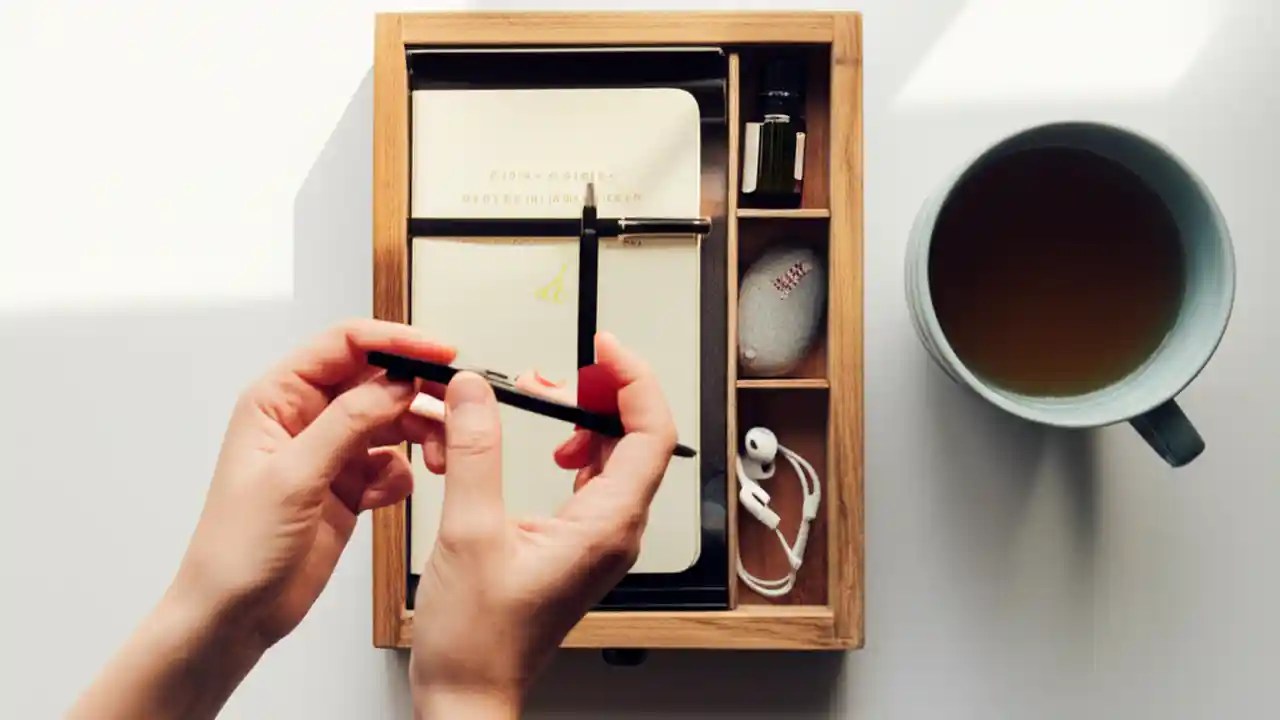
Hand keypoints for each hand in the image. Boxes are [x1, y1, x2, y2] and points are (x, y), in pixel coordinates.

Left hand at [68, 319, 454, 719]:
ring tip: (436, 459)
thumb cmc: (236, 549)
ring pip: (391, 421)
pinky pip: (391, 464)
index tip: (439, 353)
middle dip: (416, 392)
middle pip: (376, 379)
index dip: (395, 341)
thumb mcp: (293, 477)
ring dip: (419, 435)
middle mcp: (304, 418)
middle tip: (453, 408)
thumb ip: (347, 423)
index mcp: (277, 399)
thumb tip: (396, 383)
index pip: (345, 344)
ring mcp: (328, 452)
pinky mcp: (346, 485)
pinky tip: (384, 498)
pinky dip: (400, 476)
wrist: (233, 615)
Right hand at [410, 332, 677, 716]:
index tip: (604, 348)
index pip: (653, 434)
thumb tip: (476, 392)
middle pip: (636, 438)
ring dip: (582, 420)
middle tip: (549, 378)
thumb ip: (475, 451)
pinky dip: (573, 449)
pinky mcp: (580, 544)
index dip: (634, 380)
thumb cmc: (478, 639)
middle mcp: (615, 531)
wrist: (470, 691)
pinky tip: (546, 447)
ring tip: (539, 403)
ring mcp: (600, 539)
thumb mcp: (469, 531)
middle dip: (596, 394)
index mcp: (606, 526)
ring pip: (615, 456)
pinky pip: (595, 480)